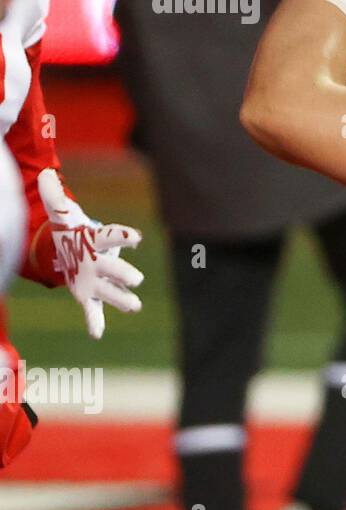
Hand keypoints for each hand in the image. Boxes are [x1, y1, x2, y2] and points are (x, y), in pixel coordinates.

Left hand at [37, 169, 143, 339]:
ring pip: (112, 292)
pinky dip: (95, 322)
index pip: (114, 237)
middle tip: (136, 280)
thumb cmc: (71, 233)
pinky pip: (94, 311)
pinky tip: (96, 334)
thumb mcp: (61, 216)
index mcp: (98, 242)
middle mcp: (103, 263)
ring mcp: (98, 281)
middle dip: (125, 274)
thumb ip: (55, 198)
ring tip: (134, 306)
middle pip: (117, 268)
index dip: (124, 237)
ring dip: (122, 299)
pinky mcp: (89, 297)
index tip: (135, 238)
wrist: (72, 253)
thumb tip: (45, 175)